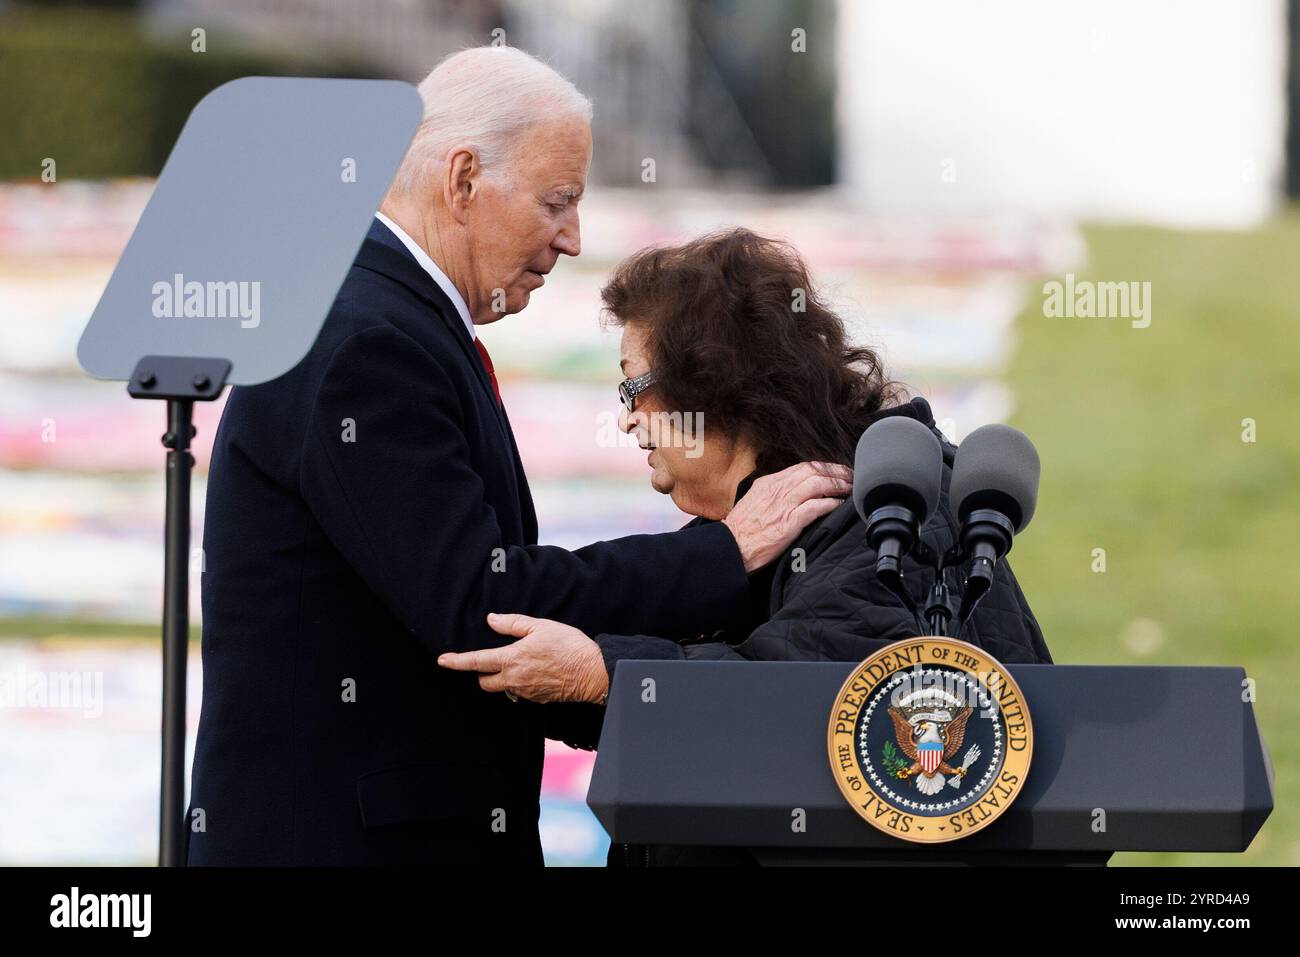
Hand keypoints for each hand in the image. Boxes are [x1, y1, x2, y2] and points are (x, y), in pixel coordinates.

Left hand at [436, 613, 609, 704]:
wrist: (593, 673)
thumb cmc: (569, 646)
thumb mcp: (540, 626)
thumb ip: (513, 623)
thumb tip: (492, 620)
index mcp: (512, 659)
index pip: (476, 662)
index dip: (456, 661)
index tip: (442, 660)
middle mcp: (514, 679)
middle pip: (485, 681)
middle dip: (482, 673)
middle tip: (493, 659)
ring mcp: (525, 692)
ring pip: (503, 688)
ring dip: (503, 678)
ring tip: (520, 663)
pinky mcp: (537, 699)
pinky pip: (520, 693)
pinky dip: (520, 683)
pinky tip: (535, 672)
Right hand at [722, 461, 851, 572]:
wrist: (731, 547)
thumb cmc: (741, 530)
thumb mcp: (754, 502)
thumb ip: (772, 495)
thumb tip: (789, 493)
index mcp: (769, 483)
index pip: (802, 467)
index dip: (823, 467)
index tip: (835, 471)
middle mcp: (778, 489)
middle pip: (813, 470)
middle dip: (836, 471)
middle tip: (851, 476)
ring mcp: (784, 504)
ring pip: (818, 483)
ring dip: (838, 484)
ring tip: (851, 488)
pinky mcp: (790, 521)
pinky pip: (817, 506)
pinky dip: (832, 503)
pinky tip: (840, 504)